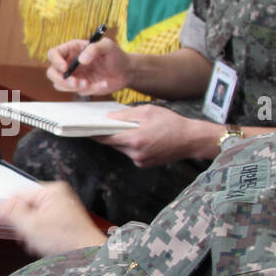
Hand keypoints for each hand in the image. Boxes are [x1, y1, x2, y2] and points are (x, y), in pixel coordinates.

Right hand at [0, 180, 105, 257]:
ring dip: (27, 232)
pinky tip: (41, 244)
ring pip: (29, 217)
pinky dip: (36, 235)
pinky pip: (39, 225)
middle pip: (21, 206)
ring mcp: (59, 209)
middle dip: (18, 224)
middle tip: (18, 236)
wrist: (90, 258)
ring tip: (35, 242)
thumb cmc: (70, 241)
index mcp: (50, 191)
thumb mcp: (31, 226)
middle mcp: (55, 196)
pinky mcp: (61, 222)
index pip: (14, 196)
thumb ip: (9, 214)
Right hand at [46, 35, 130, 94]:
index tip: (65, 68)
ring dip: (72, 87)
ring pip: (60, 85)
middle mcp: (70, 63)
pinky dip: (91, 89)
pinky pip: (79, 92)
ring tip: (88, 84)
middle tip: (75, 82)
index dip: (55, 61)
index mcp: (72, 49)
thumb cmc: (116, 55)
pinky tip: (103, 84)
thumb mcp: (108, 46)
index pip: (54, 54)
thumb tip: (81, 60)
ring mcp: (74, 76)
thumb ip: (94, 49)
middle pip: (52, 72)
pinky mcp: (81, 87)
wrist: (126, 71)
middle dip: (60, 79)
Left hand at [96, 106, 222, 166]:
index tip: (85, 129)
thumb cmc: (171, 122)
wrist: (190, 139)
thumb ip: (126, 115)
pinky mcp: (144, 164)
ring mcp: (139, 160)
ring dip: (122, 140)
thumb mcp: (147, 111)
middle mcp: (134, 152)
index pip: (106, 138)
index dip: (94, 133)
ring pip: (122, 149)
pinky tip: (143, 138)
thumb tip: (108, 117)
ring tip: (132, 129)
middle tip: (106, 124)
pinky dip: (132, 145)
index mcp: (134, 138)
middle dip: (110, 134)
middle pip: (113, 144)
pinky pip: (131, 153)